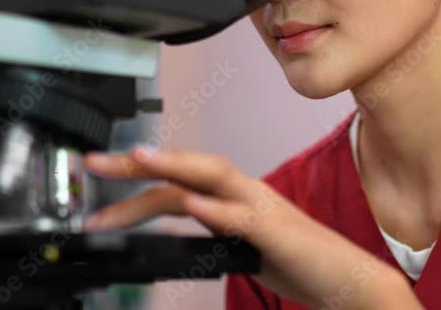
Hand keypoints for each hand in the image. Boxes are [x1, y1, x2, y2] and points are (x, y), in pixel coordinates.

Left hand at [83, 146, 421, 308]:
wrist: (346, 280)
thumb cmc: (296, 263)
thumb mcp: (239, 245)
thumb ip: (208, 233)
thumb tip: (167, 235)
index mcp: (231, 197)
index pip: (176, 177)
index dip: (136, 174)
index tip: (97, 174)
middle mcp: (243, 192)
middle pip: (185, 166)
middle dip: (138, 163)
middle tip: (94, 163)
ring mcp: (261, 208)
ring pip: (211, 176)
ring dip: (171, 167)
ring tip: (136, 161)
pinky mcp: (276, 231)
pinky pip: (243, 216)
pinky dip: (215, 208)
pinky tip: (190, 204)